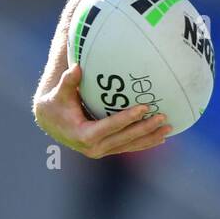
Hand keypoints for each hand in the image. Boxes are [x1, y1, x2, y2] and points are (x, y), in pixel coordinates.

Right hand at [33, 65, 170, 157]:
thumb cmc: (56, 104)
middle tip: (162, 116)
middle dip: (145, 128)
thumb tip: (76, 67)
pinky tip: (161, 137)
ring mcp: (102, 151)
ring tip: (168, 127)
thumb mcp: (60, 93)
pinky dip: (145, 143)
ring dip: (150, 138)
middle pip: (124, 138)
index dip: (127, 118)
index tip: (144, 107)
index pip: (109, 126)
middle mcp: (93, 148)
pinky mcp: (107, 150)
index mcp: (83, 135)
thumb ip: (68, 82)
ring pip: (130, 145)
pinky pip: (129, 147)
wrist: (51, 123)